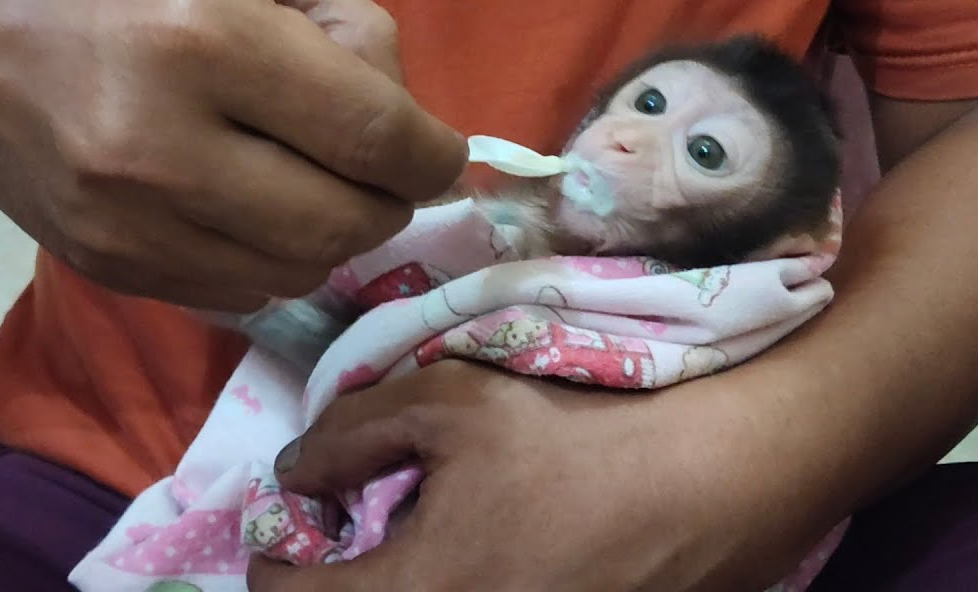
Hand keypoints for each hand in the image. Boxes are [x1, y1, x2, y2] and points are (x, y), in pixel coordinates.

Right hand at [0, 0, 464, 310]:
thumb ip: (348, 25)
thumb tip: (411, 123)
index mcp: (203, 38)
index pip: (370, 134)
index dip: (433, 155)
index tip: (443, 153)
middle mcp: (164, 145)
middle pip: (344, 221)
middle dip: (391, 201)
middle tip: (379, 167)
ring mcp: (130, 223)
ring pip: (301, 268)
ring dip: (335, 233)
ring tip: (310, 178)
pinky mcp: (110, 268)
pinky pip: (243, 292)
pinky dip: (276, 258)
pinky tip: (252, 206)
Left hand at [248, 360, 838, 591]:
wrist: (704, 486)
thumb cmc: (569, 436)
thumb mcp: (447, 404)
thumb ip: (349, 434)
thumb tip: (293, 475)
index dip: (273, 555)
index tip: (292, 520)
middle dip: (332, 578)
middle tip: (345, 532)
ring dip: (389, 585)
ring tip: (413, 540)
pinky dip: (446, 587)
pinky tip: (475, 554)